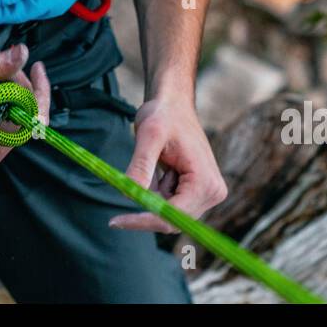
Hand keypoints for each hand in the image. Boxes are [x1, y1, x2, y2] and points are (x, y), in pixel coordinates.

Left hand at [110, 94, 227, 233]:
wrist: (174, 104)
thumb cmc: (164, 115)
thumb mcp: (149, 136)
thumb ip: (141, 165)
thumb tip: (128, 194)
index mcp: (205, 182)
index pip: (173, 216)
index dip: (144, 220)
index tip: (115, 221)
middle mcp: (212, 193)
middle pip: (172, 220)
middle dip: (145, 208)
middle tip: (123, 187)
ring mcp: (206, 194)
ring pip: (168, 214)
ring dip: (152, 196)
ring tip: (157, 161)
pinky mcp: (197, 193)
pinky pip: (170, 205)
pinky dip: (156, 191)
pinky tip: (162, 167)